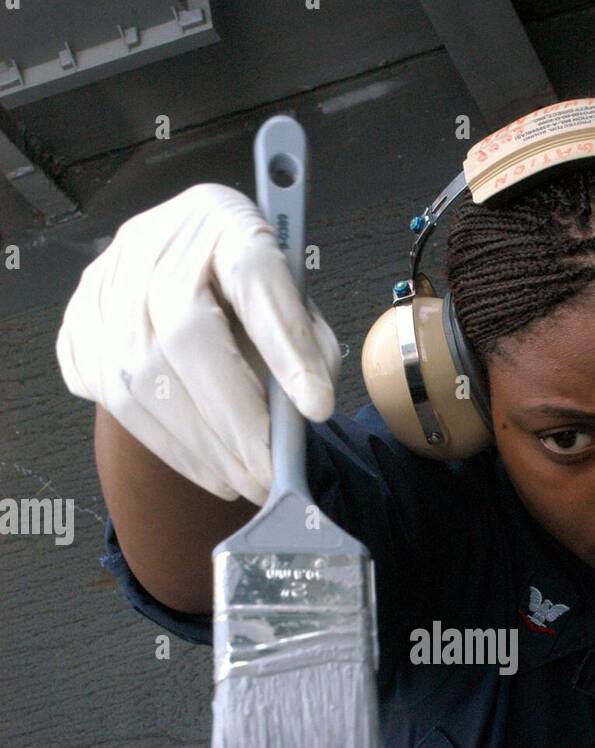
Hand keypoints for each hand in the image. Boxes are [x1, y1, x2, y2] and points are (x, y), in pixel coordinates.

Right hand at [56, 182, 340, 504]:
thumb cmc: (246, 298)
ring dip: (199, 446)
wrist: (174, 277)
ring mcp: (104, 284)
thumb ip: (309, 346)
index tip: (319, 407)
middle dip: (235, 421)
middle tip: (270, 476)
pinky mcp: (78, 325)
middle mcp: (153, 243)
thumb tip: (307, 407)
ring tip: (242, 482)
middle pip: (187, 334)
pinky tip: (205, 466)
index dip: (287, 344)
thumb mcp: (294, 306)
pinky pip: (112, 398)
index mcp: (221, 220)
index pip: (254, 274)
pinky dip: (165, 444)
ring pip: (141, 376)